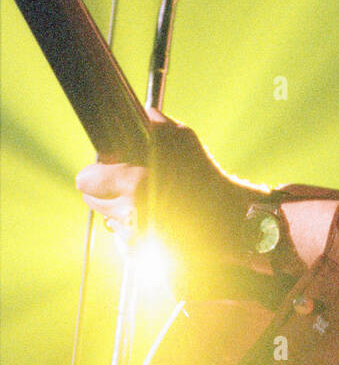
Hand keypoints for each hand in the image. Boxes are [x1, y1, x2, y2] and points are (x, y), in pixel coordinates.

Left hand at [76, 106, 253, 257]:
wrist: (227, 218)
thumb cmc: (205, 176)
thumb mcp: (183, 137)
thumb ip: (154, 122)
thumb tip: (140, 112)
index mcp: (132, 181)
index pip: (85, 180)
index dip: (96, 173)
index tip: (106, 170)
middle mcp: (129, 212)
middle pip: (92, 200)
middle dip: (106, 191)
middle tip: (128, 184)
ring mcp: (132, 236)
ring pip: (108, 219)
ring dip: (120, 211)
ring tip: (148, 202)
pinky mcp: (138, 252)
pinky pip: (122, 238)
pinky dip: (133, 230)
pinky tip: (155, 220)